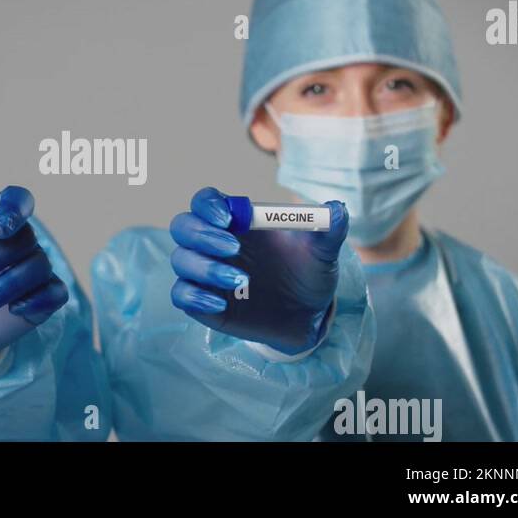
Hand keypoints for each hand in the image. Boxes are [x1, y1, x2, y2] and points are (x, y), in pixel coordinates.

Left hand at [0, 186, 68, 366]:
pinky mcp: (41, 301)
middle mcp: (13, 246)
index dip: (13, 208)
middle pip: (23, 237)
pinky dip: (36, 300)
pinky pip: (55, 293)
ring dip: (7, 284)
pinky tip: (13, 311)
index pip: (15, 201)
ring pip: (37, 266)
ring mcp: (30, 273)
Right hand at [169, 187, 347, 355]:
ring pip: (181, 260)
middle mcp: (214, 244)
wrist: (308, 316)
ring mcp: (205, 273)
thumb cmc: (308, 274)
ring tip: (240, 281)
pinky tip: (219, 304)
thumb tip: (337, 210)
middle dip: (201, 235)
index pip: (205, 201)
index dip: (208, 205)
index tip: (228, 218)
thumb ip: (328, 229)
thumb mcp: (322, 252)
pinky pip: (180, 295)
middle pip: (183, 226)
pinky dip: (194, 297)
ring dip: (204, 268)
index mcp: (237, 222)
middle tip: (233, 249)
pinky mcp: (204, 303)